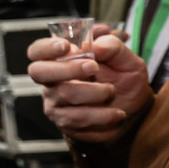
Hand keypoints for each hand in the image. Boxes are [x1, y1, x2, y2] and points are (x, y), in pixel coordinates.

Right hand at [27, 33, 152, 142]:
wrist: (131, 111)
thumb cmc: (123, 80)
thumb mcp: (126, 59)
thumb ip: (112, 48)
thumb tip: (96, 46)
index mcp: (60, 59)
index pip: (37, 51)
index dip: (45, 48)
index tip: (66, 46)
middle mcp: (51, 80)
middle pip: (39, 72)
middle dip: (67, 68)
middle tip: (93, 67)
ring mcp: (55, 101)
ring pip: (66, 94)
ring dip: (96, 93)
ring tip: (112, 92)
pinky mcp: (64, 121)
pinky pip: (78, 118)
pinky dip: (103, 115)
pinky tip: (116, 112)